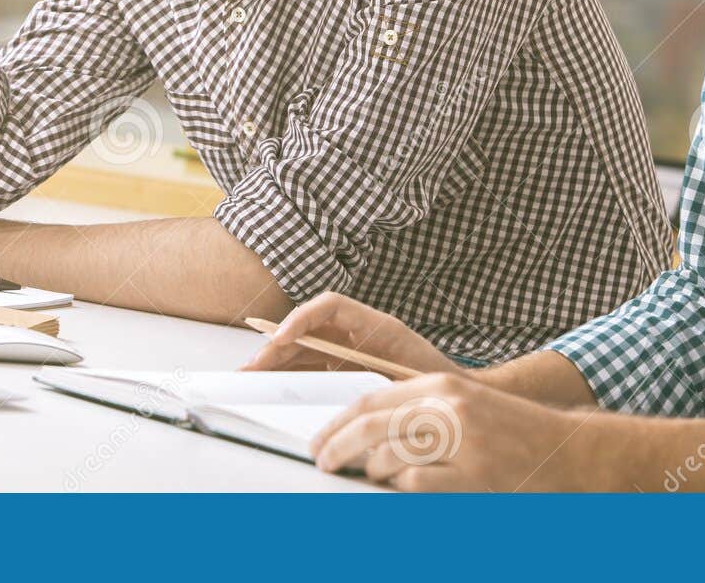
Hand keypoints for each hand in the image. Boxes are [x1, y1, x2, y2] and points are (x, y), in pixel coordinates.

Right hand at [242, 291, 459, 375]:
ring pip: (304, 349)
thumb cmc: (435, 382)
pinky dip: (290, 374)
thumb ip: (380, 380)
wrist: (453, 399)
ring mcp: (349, 350)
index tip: (283, 337)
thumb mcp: (411, 378)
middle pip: (308, 330)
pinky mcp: (344, 369)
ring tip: (251, 377)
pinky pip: (311, 367)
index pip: (331, 305)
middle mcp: (357, 332)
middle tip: (252, 368)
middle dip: (277, 346)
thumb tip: (350, 395)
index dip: (303, 317)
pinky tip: (272, 386)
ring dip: (277, 361)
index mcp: (376, 324)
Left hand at [311, 371, 594, 490]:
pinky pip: (414, 485)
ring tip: (375, 478)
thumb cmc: (512, 430)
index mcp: (441, 386)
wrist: (567, 450)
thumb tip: (363, 430)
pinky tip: (404, 489)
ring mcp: (461, 443)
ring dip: (373, 473)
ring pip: (389, 458)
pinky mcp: (471, 477)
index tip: (321, 440)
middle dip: (338, 447)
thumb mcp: (462, 404)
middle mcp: (448, 408)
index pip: (371, 400)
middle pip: (370, 427)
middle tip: (324, 463)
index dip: (338, 422)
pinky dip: (401, 489)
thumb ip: (418, 410)